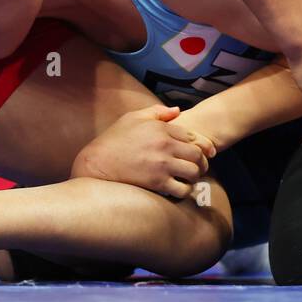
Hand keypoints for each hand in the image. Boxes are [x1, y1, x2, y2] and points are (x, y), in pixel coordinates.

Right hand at [70, 105, 217, 198]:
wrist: (96, 163)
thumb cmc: (114, 140)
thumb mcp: (132, 118)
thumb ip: (157, 112)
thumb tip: (177, 111)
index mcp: (161, 129)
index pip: (193, 136)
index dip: (202, 145)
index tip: (205, 153)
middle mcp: (165, 145)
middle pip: (198, 154)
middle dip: (202, 162)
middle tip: (199, 168)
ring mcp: (162, 165)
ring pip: (194, 172)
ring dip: (195, 177)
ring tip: (189, 179)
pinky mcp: (157, 183)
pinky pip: (183, 189)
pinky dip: (185, 191)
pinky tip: (179, 189)